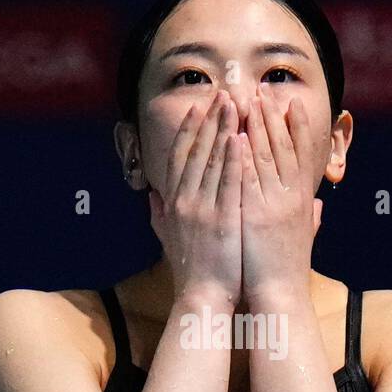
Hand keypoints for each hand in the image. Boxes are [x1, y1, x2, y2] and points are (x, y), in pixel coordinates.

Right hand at [148, 90, 241, 302]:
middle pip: (196, 151)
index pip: (179, 157)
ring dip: (221, 129)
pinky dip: (232, 160)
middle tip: (221, 93)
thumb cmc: (190, 271)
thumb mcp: (167, 239)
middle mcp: (184, 201)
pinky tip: (239, 139)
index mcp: (174, 203)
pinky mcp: (221, 220)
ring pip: (211, 161)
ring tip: (233, 104)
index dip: (188, 130)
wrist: (200, 299)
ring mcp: (202, 209)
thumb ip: (160, 215)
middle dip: (208, 119)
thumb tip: (152, 198)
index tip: (198, 107)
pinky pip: (227, 184)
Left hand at [238, 85, 321, 304]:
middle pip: (284, 148)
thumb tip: (320, 206)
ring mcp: (274, 205)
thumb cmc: (288, 270)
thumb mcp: (304, 238)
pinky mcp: (256, 216)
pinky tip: (239, 136)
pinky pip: (250, 180)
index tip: (289, 103)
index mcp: (301, 200)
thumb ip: (311, 218)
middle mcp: (291, 198)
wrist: (280, 296)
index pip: (301, 155)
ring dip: (258, 127)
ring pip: (268, 157)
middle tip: (263, 90)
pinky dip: (245, 158)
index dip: (296, 127)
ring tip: (250, 101)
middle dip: (273, 117)